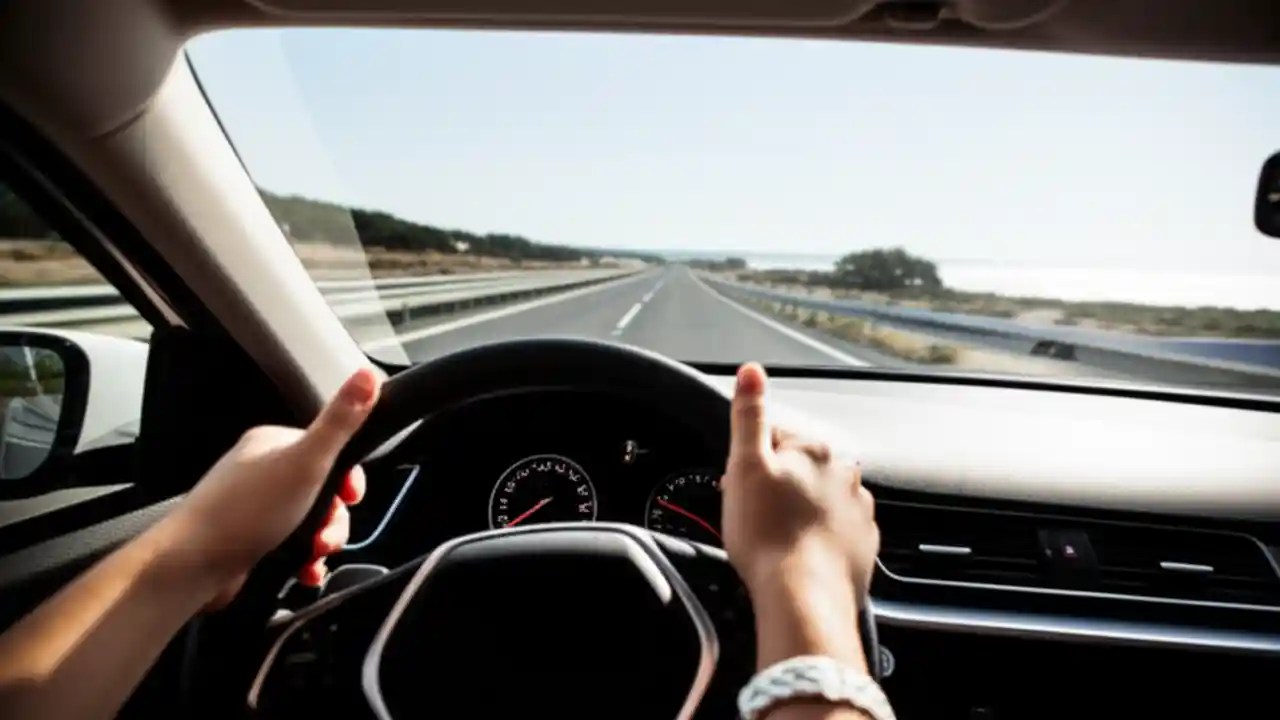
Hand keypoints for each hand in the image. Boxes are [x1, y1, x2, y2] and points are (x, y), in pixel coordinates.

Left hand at [159, 368, 380, 608]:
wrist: (193, 566)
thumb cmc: (246, 511)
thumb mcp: (306, 461)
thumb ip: (340, 421)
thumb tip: (368, 374)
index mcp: (273, 444)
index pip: (329, 449)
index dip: (348, 477)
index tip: (351, 497)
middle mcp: (263, 472)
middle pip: (324, 491)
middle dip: (335, 519)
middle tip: (327, 535)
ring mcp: (255, 508)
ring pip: (311, 522)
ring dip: (322, 542)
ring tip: (314, 556)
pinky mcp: (251, 540)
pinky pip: (292, 547)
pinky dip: (305, 560)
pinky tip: (306, 571)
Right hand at [721, 363, 877, 671]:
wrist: (803, 597)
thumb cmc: (769, 535)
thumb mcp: (745, 465)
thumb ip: (750, 414)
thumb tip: (751, 370)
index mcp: (816, 449)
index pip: (775, 441)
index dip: (750, 464)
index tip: (739, 489)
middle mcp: (846, 474)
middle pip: (800, 470)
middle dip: (777, 487)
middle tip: (754, 516)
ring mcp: (859, 510)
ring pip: (819, 501)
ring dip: (800, 512)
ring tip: (776, 540)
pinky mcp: (863, 545)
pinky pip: (836, 533)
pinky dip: (818, 540)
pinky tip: (798, 556)